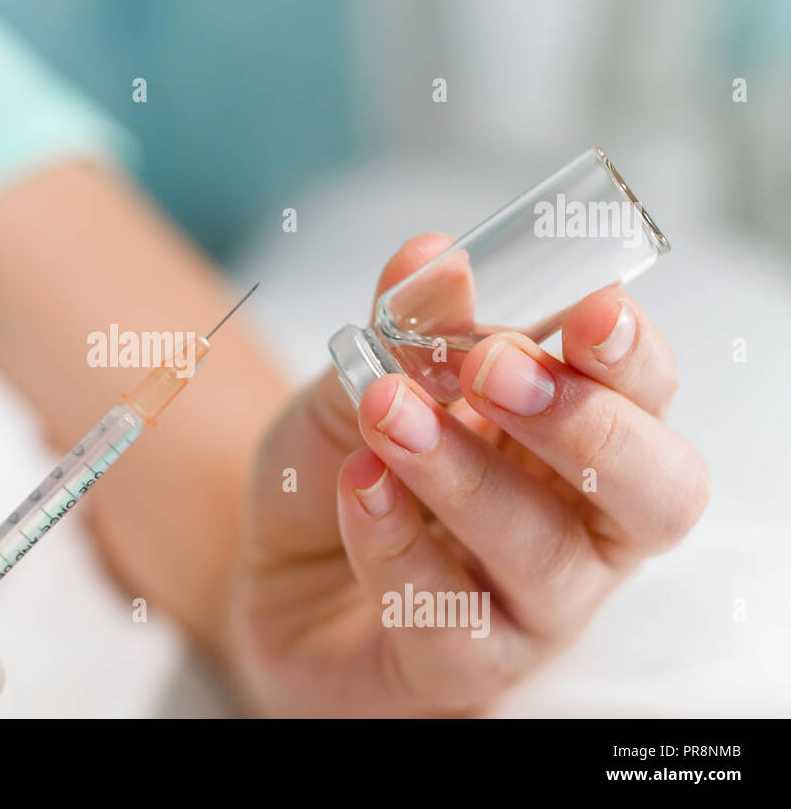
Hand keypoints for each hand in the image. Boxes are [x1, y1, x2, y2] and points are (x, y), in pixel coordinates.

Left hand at [229, 233, 709, 716]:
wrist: (271, 566)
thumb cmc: (341, 467)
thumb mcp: (355, 380)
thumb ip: (400, 329)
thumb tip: (435, 257)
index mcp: (576, 439)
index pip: (646, 396)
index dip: (632, 355)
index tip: (590, 309)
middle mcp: (579, 527)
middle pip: (653, 492)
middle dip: (583, 424)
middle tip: (492, 368)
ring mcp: (530, 608)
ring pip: (544, 557)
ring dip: (464, 476)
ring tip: (388, 417)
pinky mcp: (464, 668)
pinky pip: (453, 623)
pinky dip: (398, 547)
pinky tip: (359, 490)